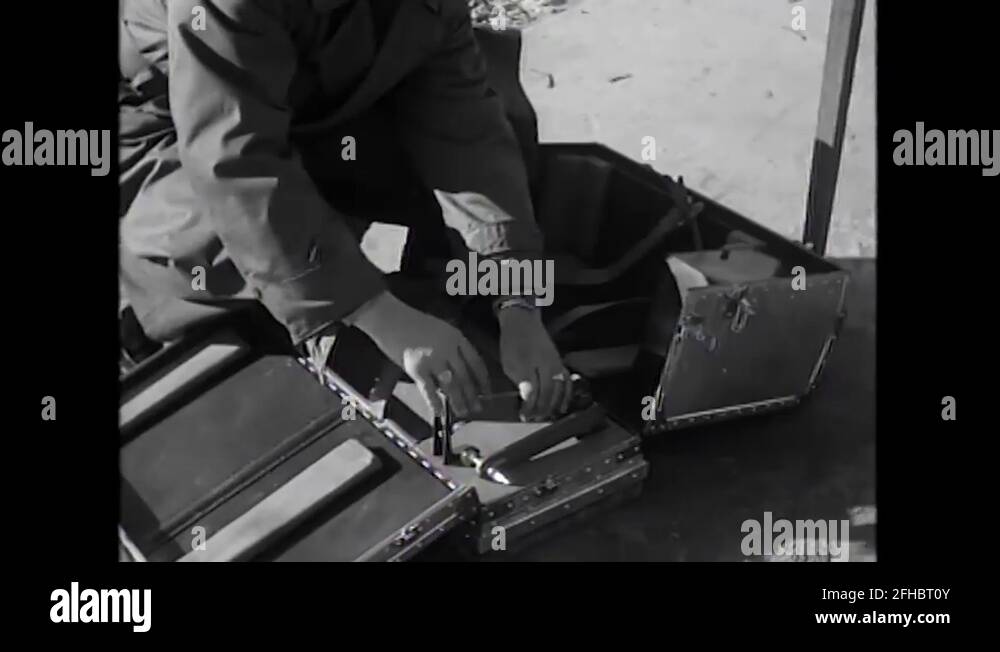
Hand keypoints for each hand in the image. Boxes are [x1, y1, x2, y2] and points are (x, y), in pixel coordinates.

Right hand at [347, 291, 490, 418]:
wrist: (390, 317)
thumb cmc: (413, 322)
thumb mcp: (441, 329)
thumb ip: (452, 347)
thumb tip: (457, 372)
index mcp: (457, 337)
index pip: (476, 362)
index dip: (483, 379)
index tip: (487, 391)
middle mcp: (449, 349)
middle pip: (465, 377)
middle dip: (472, 395)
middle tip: (477, 408)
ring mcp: (434, 360)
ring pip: (451, 386)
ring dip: (458, 401)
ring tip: (463, 412)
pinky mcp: (417, 369)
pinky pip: (429, 390)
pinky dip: (434, 403)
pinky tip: (440, 412)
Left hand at [498, 305, 572, 420]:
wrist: (522, 321)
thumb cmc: (514, 342)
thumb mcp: (511, 362)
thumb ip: (522, 380)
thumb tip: (529, 396)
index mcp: (539, 366)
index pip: (538, 393)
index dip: (532, 407)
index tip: (524, 416)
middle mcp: (552, 366)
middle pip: (552, 393)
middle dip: (543, 408)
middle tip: (534, 418)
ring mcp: (558, 364)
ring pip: (562, 388)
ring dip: (555, 404)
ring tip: (548, 415)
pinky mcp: (559, 362)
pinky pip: (567, 381)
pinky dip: (566, 394)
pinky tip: (563, 404)